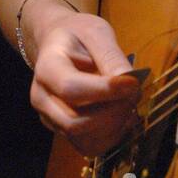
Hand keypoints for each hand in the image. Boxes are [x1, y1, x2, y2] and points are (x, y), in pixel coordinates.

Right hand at [29, 12, 141, 155]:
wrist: (58, 43)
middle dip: (112, 113)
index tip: (133, 83)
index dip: (106, 91)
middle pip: (75, 122)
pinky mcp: (63, 130)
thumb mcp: (96, 32)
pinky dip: (111, 137)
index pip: (71, 88)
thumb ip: (111, 56)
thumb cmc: (77, 34)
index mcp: (46, 67)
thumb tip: (130, 83)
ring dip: (114, 127)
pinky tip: (123, 117)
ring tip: (130, 104)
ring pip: (82, 139)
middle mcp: (42, 98)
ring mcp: (50, 117)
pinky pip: (88, 146)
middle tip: (135, 94)